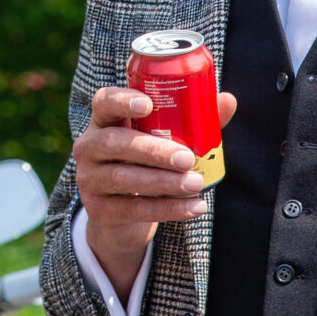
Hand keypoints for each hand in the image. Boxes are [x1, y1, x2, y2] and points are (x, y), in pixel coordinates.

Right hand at [73, 84, 239, 294]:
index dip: (122, 100)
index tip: (148, 104)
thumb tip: (228, 101)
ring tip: (195, 183)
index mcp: (104, 120)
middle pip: (115, 142)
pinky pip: (134, 209)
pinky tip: (194, 207)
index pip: (104, 102)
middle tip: (187, 158)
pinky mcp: (99, 211)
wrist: (122, 215)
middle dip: (154, 150)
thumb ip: (192, 120)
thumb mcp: (162, 140)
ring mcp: (89, 180)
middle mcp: (88, 146)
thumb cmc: (145, 163)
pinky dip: (168, 209)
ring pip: (123, 178)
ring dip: (164, 182)